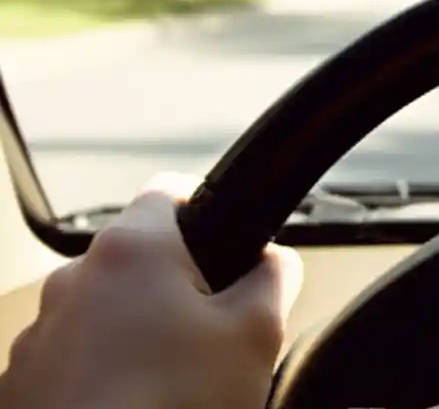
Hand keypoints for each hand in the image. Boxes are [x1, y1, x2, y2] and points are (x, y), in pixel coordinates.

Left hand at [0, 178, 303, 408]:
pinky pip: (74, 361)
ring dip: (138, 334)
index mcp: (133, 250)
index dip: (212, 212)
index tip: (231, 250)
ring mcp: (39, 334)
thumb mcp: (258, 332)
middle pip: (141, 260)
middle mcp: (72, 279)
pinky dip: (104, 375)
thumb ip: (274, 277)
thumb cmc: (174, 406)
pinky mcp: (22, 384)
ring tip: (174, 385)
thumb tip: (274, 261)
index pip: (174, 190)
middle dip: (179, 288)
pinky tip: (135, 405)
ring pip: (106, 312)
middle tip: (216, 337)